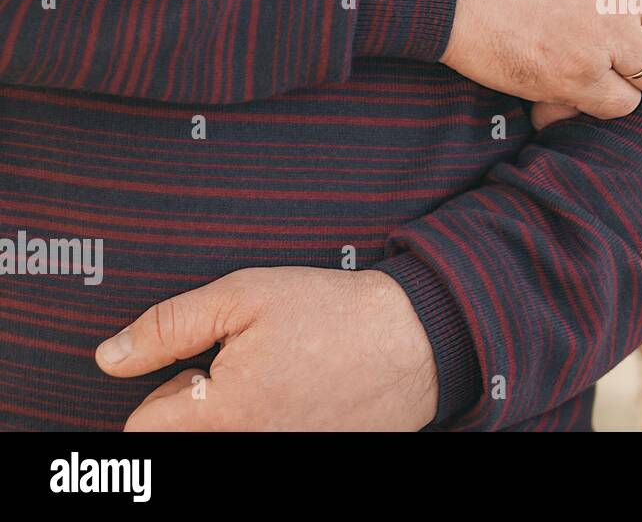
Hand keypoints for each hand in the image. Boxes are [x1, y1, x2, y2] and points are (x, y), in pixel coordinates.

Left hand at [95, 267, 436, 429]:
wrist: (416, 341)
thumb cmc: (333, 314)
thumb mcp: (244, 296)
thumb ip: (168, 326)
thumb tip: (110, 358)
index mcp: (218, 416)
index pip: (142, 431)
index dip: (166, 390)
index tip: (202, 365)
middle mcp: (246, 451)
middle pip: (185, 443)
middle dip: (199, 408)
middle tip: (247, 366)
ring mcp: (281, 460)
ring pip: (227, 445)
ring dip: (237, 419)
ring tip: (278, 383)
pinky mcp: (312, 460)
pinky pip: (269, 446)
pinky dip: (277, 425)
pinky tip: (303, 399)